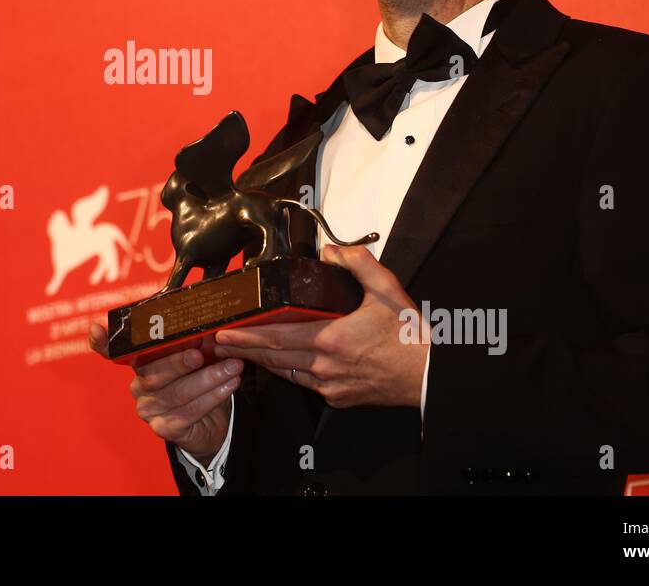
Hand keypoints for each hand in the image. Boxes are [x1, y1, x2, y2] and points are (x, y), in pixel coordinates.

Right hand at [89, 323, 238, 460]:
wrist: (214, 421)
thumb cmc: (201, 380)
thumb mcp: (200, 355)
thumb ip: (195, 339)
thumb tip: (207, 324)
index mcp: (141, 363)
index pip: (114, 351)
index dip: (103, 342)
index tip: (97, 328)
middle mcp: (138, 386)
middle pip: (154, 373)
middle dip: (182, 361)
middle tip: (204, 351)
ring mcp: (149, 410)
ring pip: (177, 393)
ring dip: (209, 379)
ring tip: (233, 367)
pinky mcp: (164, 428)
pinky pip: (188, 413)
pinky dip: (212, 397)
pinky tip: (229, 386)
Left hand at [212, 244, 428, 408]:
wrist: (430, 376)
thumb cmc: (409, 336)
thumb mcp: (386, 289)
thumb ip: (357, 263)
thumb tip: (330, 251)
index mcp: (331, 339)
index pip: (277, 337)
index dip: (247, 336)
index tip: (224, 332)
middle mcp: (325, 366)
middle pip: (273, 358)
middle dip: (243, 349)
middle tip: (219, 342)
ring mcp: (330, 386)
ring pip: (286, 372)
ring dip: (262, 361)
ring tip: (240, 351)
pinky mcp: (338, 398)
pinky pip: (304, 383)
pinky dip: (287, 371)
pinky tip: (279, 363)